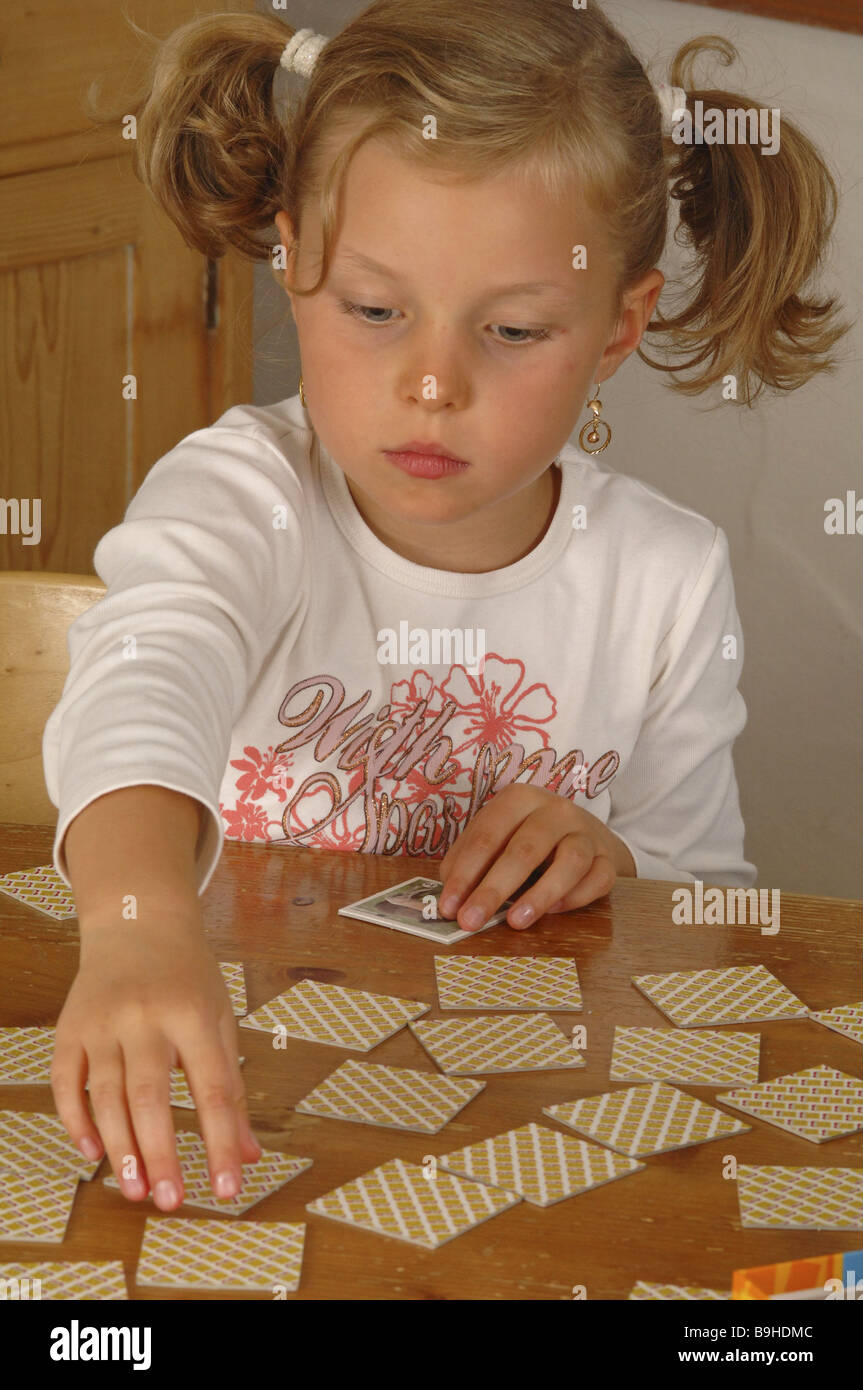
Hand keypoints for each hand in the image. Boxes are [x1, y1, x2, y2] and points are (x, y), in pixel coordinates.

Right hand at [51, 910, 261, 1209]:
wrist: (137, 923)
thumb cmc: (188, 977)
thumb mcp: (222, 1020)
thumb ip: (233, 1089)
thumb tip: (250, 1154)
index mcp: (193, 1014)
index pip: (212, 1089)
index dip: (221, 1144)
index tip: (228, 1189)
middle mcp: (145, 1017)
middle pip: (150, 1096)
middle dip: (161, 1155)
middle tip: (171, 1202)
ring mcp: (102, 1022)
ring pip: (106, 1096)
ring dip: (120, 1149)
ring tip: (136, 1191)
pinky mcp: (69, 1028)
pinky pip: (66, 1083)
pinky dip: (76, 1121)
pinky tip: (94, 1153)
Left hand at [437, 784, 634, 930]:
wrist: (584, 834)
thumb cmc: (527, 839)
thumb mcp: (494, 840)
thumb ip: (468, 863)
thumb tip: (450, 898)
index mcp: (519, 799)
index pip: (487, 835)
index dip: (465, 873)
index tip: (448, 906)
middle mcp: (555, 810)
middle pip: (525, 849)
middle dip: (493, 889)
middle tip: (471, 920)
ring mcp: (586, 833)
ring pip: (570, 861)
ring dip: (541, 894)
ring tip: (516, 921)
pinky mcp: (608, 858)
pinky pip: (598, 879)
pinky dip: (576, 897)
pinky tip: (554, 912)